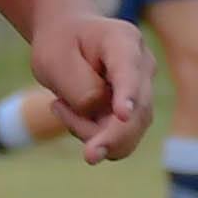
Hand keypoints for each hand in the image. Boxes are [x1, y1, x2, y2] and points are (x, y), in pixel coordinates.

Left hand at [32, 12, 151, 162]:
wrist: (67, 41)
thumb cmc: (60, 45)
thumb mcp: (54, 59)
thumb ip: (77, 86)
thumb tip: (99, 112)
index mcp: (123, 40)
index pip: (128, 71)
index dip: (127, 94)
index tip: (122, 114)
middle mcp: (142, 65)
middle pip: (138, 110)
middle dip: (113, 136)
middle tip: (89, 156)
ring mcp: (143, 90)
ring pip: (128, 130)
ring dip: (90, 131)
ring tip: (58, 105)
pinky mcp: (136, 112)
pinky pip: (118, 137)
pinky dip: (91, 134)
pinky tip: (67, 110)